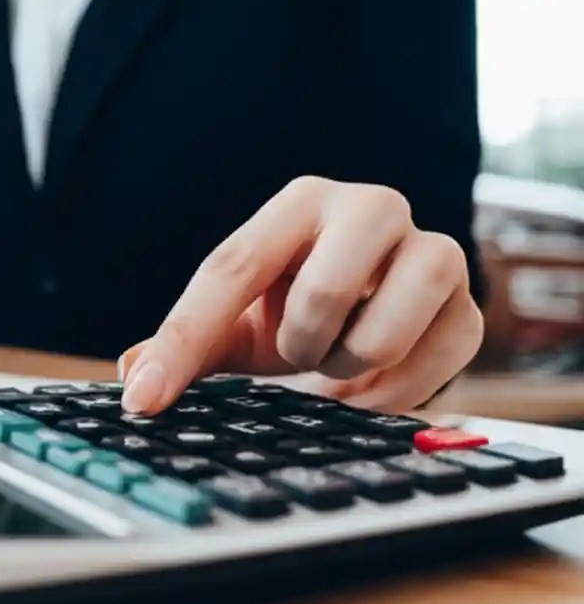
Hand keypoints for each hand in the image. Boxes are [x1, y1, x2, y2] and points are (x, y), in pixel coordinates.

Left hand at [118, 176, 482, 413]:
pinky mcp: (468, 306)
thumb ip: (186, 341)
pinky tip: (373, 384)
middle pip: (323, 294)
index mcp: (300, 202)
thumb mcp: (236, 318)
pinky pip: (429, 368)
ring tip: (339, 356)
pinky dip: (390, 395)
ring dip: (345, 368)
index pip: (231, 269)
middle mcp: (371, 209)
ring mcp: (431, 251)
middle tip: (298, 351)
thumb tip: (135, 380)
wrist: (378, 309)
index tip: (147, 401)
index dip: (183, 342)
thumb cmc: (294, 304)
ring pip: (380, 336)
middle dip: (299, 344)